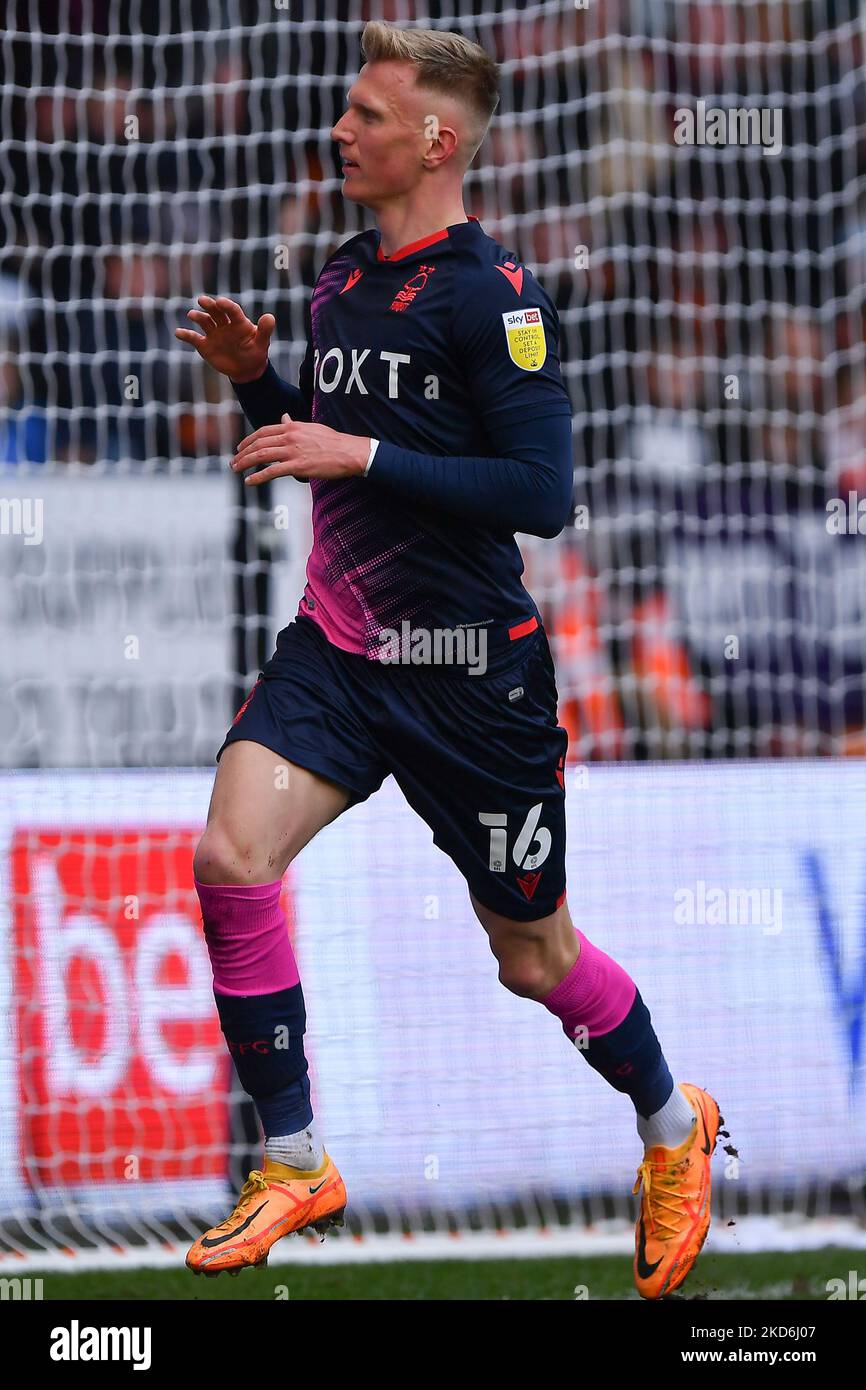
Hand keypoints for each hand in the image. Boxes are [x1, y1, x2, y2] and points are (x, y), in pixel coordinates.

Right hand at [175, 295, 274, 382]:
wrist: (246, 370)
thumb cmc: (255, 353)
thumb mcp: (262, 343)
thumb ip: (264, 330)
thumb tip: (270, 316)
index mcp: (239, 322)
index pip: (232, 310)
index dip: (226, 306)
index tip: (220, 302)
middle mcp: (224, 325)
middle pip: (216, 312)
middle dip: (209, 305)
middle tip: (202, 300)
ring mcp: (214, 334)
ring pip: (204, 322)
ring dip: (198, 317)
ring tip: (192, 315)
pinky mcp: (205, 345)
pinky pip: (194, 338)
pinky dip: (186, 335)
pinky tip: (178, 332)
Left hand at [232, 414, 369, 484]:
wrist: (349, 452)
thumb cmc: (333, 442)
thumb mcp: (311, 428)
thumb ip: (294, 425)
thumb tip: (284, 417)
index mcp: (292, 427)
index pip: (263, 432)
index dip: (248, 440)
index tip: (240, 447)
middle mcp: (289, 437)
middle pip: (258, 444)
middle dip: (242, 453)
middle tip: (233, 462)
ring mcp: (293, 451)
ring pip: (261, 456)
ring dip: (245, 463)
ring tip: (236, 470)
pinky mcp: (298, 466)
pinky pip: (272, 472)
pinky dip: (258, 477)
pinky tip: (249, 481)